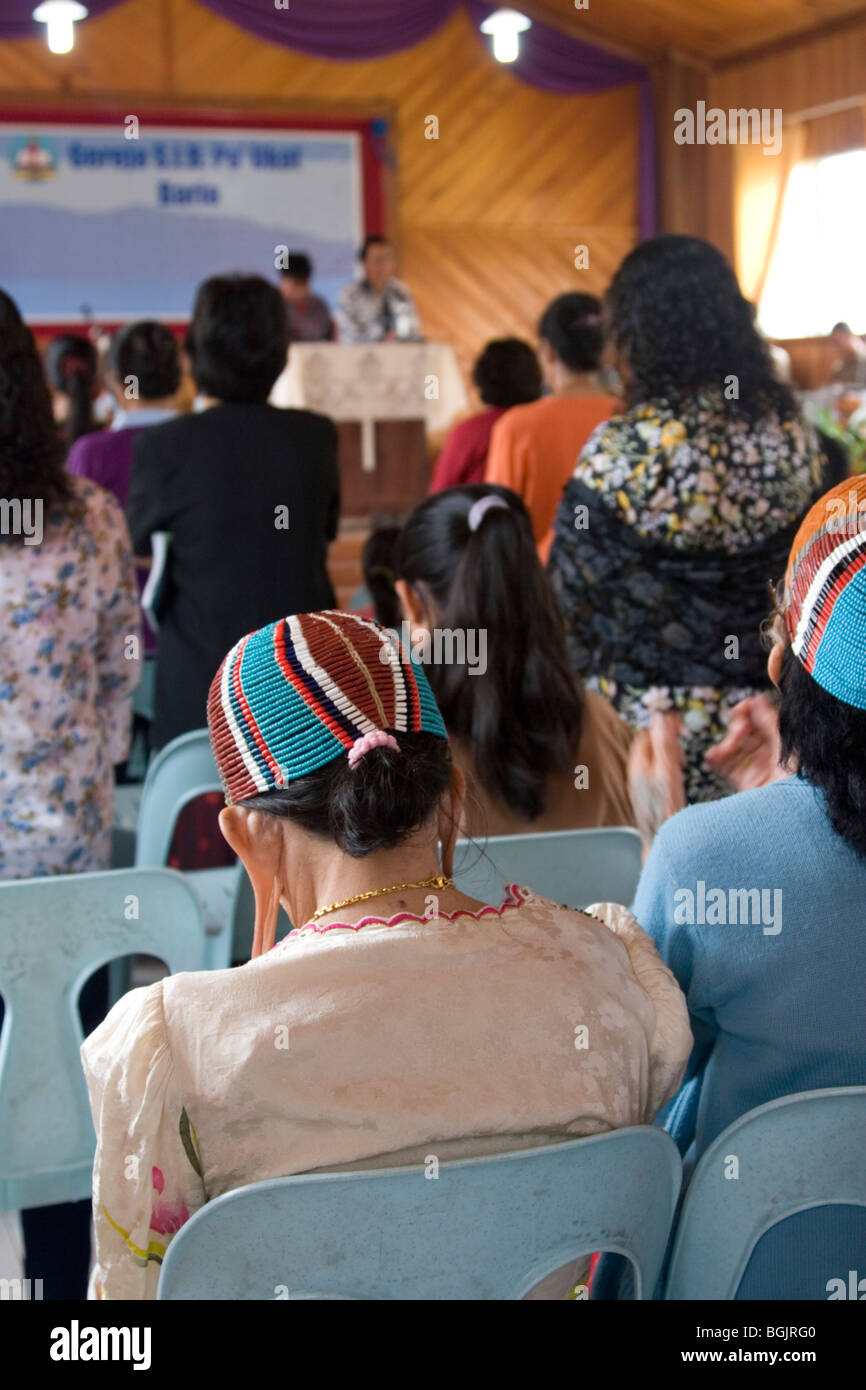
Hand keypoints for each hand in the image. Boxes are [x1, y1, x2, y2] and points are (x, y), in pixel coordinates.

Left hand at [628, 712, 685, 855]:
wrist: (661, 844)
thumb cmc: (665, 811)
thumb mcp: (668, 773)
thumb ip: (665, 745)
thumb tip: (660, 718)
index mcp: (638, 765)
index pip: (645, 735)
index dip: (661, 726)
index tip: (677, 722)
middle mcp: (635, 775)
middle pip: (647, 747)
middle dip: (663, 738)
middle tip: (681, 737)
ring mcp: (640, 788)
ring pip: (651, 761)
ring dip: (666, 754)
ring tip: (681, 756)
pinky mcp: (648, 799)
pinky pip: (656, 775)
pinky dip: (666, 769)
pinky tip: (677, 777)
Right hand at [705, 695, 789, 791]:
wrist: (790, 811)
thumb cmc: (796, 778)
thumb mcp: (784, 745)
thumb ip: (769, 722)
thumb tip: (756, 698)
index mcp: (784, 743)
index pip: (765, 722)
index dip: (752, 712)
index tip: (742, 706)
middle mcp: (770, 755)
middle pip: (748, 733)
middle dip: (739, 728)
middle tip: (739, 729)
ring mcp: (757, 768)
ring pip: (736, 748)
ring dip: (727, 743)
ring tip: (727, 747)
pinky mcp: (745, 782)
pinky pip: (727, 767)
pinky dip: (717, 759)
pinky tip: (713, 755)